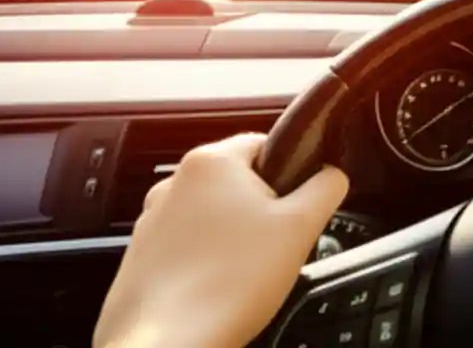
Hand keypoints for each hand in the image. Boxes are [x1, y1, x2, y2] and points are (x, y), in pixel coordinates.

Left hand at [94, 134, 347, 347]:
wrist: (172, 342)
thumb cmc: (233, 281)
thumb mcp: (301, 227)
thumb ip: (326, 188)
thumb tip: (332, 175)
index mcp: (211, 161)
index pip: (264, 144)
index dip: (290, 175)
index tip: (296, 211)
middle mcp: (173, 182)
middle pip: (236, 184)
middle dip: (261, 211)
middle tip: (275, 246)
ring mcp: (150, 220)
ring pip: (211, 217)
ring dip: (232, 237)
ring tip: (244, 273)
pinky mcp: (140, 256)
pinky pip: (186, 248)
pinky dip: (205, 262)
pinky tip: (218, 287)